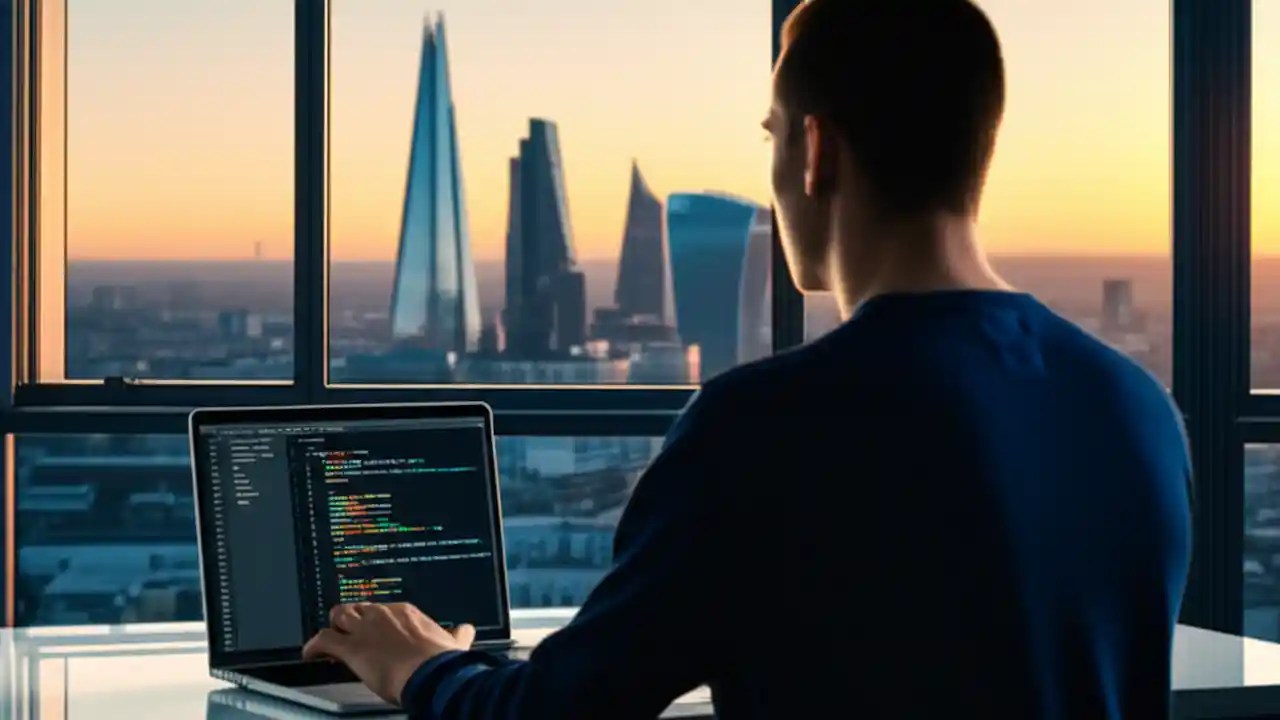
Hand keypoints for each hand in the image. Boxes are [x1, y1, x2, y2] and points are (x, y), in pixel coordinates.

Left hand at [302, 602, 475, 705]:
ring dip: (333, 627)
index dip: (377, 622)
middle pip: (359, 608)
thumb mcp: (454, 644)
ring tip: (331, 638)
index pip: (384, 610)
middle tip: (351, 634)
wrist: (432, 675)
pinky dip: (313, 647)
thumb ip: (458, 636)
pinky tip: (310, 654)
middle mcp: (383, 615)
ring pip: (339, 616)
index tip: (377, 632)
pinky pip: (323, 640)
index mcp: (406, 613)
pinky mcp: (351, 648)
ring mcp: (365, 630)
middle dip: (353, 621)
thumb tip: (467, 630)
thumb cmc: (441, 662)